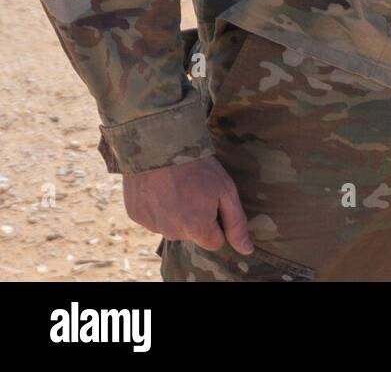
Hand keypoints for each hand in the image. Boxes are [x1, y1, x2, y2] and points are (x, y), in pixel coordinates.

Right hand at [122, 154, 252, 254]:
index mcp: (196, 229)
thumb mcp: (226, 191)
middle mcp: (172, 233)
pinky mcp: (136, 215)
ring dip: (177, 211)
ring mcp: (152, 225)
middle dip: (198, 217)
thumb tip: (247, 250)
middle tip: (196, 188)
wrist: (160, 147)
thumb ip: (236, 223)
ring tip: (178, 184)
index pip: (215, 241)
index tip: (216, 200)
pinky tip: (161, 185)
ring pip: (172, 225)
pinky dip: (158, 205)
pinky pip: (153, 217)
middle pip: (193, 233)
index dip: (219, 222)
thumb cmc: (198, 167)